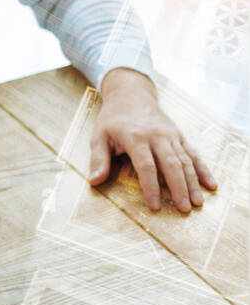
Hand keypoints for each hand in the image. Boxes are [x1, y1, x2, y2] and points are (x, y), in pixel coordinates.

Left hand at [90, 68, 216, 212]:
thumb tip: (95, 181)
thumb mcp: (98, 136)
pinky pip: (193, 154)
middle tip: (184, 209)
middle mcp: (157, 136)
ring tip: (197, 202)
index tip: (155, 205)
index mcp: (135, 137)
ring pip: (185, 160)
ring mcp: (170, 135)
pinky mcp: (179, 136)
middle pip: (171, 164)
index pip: (146, 166)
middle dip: (178, 188)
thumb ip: (98, 159)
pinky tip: (210, 184)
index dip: (151, 187)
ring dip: (193, 182)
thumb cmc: (112, 120)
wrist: (131, 95)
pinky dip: (203, 169)